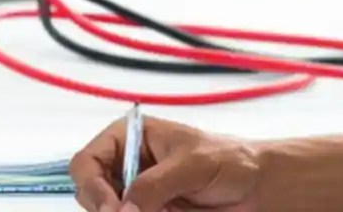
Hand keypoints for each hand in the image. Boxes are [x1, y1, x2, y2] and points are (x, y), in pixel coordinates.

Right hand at [69, 115, 263, 211]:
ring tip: (164, 211)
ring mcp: (134, 194)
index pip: (87, 162)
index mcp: (128, 138)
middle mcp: (125, 166)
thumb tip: (123, 209)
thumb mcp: (192, 165)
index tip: (112, 209)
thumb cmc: (229, 161)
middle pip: (89, 193)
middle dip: (105, 209)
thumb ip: (156, 185)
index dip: (92, 187)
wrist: (256, 186)